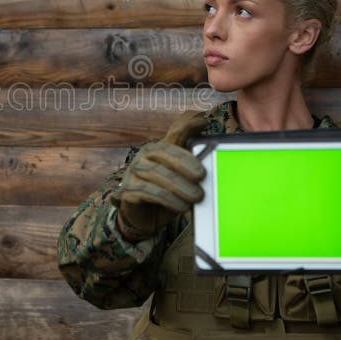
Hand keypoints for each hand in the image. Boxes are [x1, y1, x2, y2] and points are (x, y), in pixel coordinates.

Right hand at [112, 110, 207, 241]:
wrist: (145, 218)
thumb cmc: (167, 194)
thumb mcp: (182, 178)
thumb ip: (193, 163)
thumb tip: (212, 147)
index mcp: (160, 148)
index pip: (175, 132)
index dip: (188, 124)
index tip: (205, 121)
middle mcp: (144, 155)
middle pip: (164, 152)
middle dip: (185, 163)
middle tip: (202, 176)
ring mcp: (134, 172)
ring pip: (156, 173)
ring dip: (179, 186)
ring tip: (196, 197)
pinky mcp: (128, 191)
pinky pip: (147, 192)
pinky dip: (167, 199)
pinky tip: (181, 206)